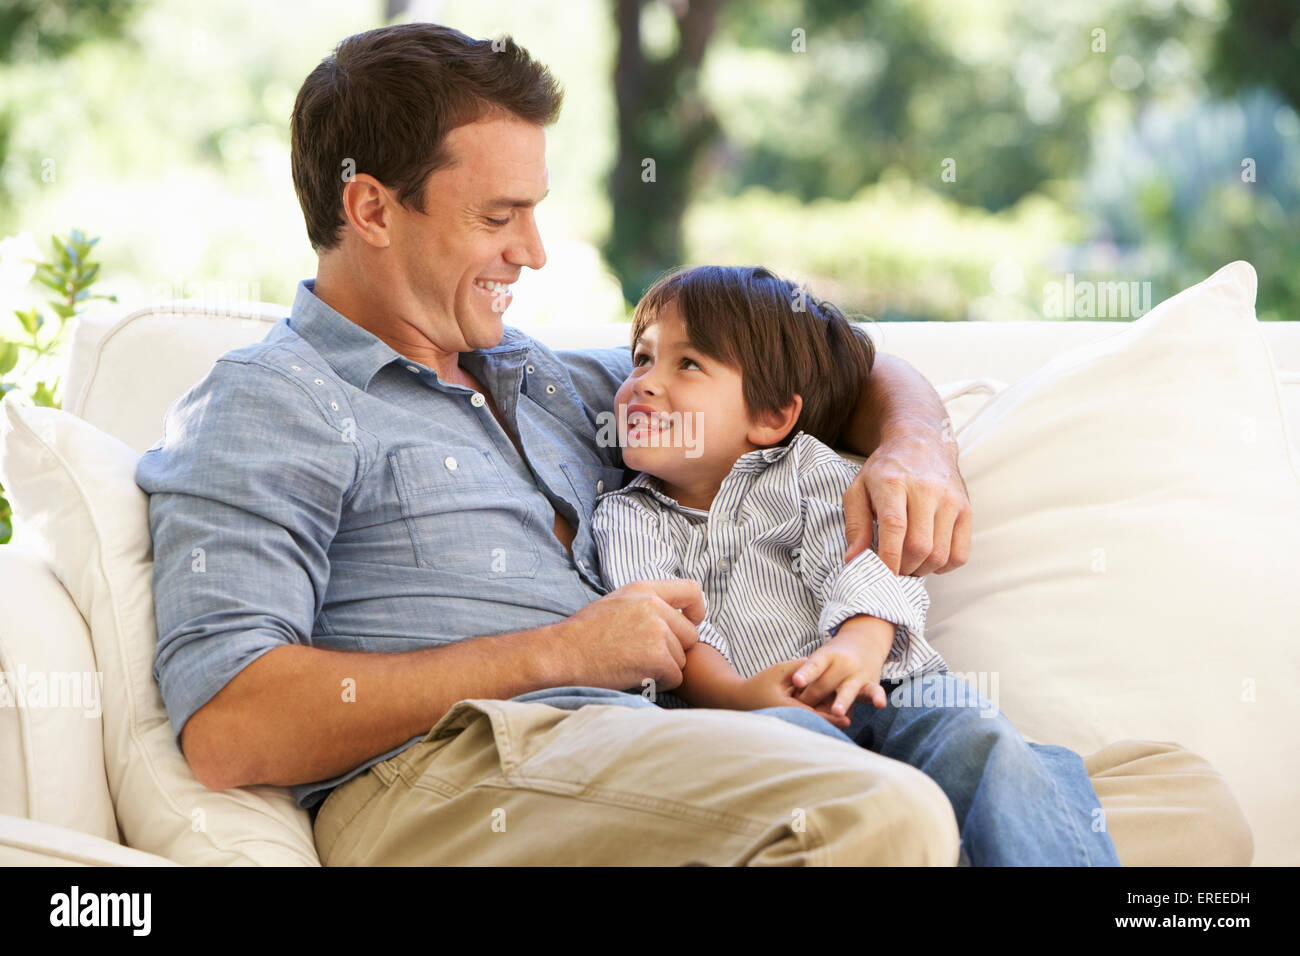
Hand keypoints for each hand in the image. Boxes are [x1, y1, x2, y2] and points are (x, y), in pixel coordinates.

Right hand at [557, 579, 702, 690]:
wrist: (562, 655)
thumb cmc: (583, 634)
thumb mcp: (616, 603)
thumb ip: (645, 604)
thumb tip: (672, 617)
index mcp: (644, 590)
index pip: (691, 591)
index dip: (696, 611)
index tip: (691, 623)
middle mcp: (654, 606)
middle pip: (690, 634)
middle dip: (675, 650)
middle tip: (647, 657)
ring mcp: (657, 631)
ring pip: (681, 659)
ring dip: (663, 668)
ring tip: (634, 666)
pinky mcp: (657, 657)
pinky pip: (675, 676)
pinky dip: (659, 683)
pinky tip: (637, 678)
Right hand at [730, 659, 852, 729]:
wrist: (739, 699)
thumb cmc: (760, 683)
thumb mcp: (780, 670)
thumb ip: (802, 667)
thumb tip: (822, 667)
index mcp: (786, 708)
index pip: (813, 715)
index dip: (831, 718)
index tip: (847, 720)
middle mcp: (787, 719)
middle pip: (814, 725)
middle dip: (831, 725)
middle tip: (851, 724)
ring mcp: (787, 724)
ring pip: (810, 726)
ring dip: (825, 725)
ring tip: (845, 722)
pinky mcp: (788, 724)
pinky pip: (805, 725)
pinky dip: (816, 723)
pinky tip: (829, 720)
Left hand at [790, 628, 889, 716]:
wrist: (865, 642)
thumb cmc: (833, 657)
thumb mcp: (819, 659)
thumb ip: (808, 677)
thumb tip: (791, 703)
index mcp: (826, 657)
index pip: (814, 666)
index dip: (805, 674)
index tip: (796, 681)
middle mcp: (843, 664)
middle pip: (826, 684)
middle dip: (813, 699)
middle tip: (803, 710)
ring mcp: (857, 674)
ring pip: (848, 690)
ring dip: (841, 701)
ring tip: (836, 711)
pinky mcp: (870, 683)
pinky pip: (874, 692)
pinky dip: (878, 697)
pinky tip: (880, 704)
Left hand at [842, 425, 971, 575]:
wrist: (922, 443)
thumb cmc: (885, 470)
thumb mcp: (859, 489)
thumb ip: (855, 525)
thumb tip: (854, 560)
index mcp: (893, 483)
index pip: (895, 526)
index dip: (888, 557)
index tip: (881, 576)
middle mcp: (926, 490)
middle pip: (919, 546)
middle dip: (903, 568)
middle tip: (892, 569)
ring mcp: (950, 500)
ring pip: (940, 554)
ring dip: (922, 570)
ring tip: (908, 564)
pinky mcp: (966, 510)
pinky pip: (960, 553)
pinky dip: (944, 566)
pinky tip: (929, 559)